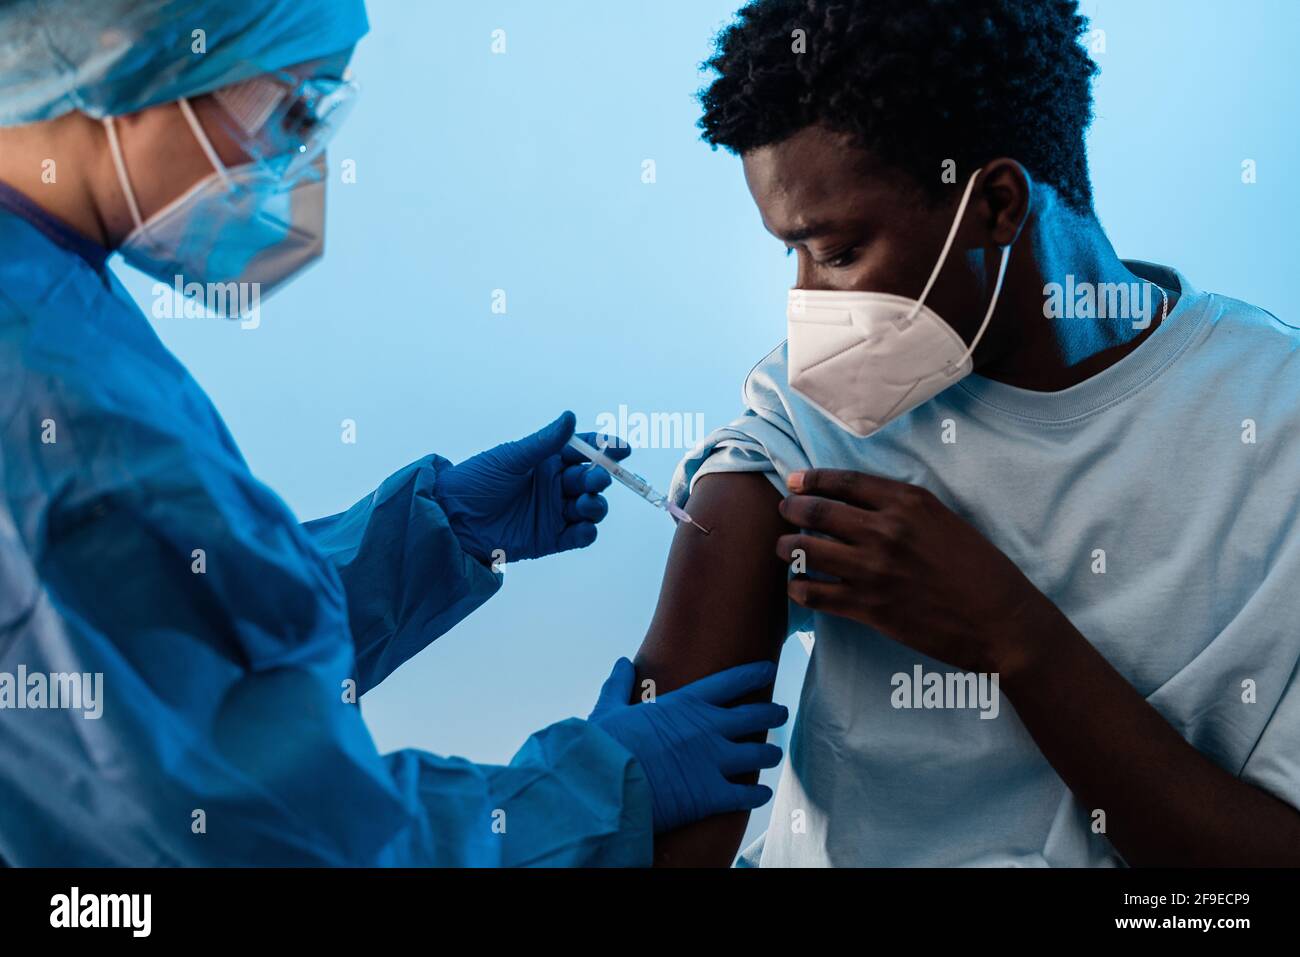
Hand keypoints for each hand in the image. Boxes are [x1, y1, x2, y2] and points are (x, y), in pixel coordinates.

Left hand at [435, 411, 629, 562]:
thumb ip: (544, 442)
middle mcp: (554, 485)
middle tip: (596, 479)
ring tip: (587, 503)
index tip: (622, 449)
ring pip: (590, 508)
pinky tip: (584, 526)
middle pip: (591, 480)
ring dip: (596, 505)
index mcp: (546, 461)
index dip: (605, 449)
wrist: (452, 519)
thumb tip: (571, 417)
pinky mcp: (550, 538)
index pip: (584, 452)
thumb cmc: (475, 481)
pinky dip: (586, 532)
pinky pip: (578, 536)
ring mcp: (554, 512)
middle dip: (600, 478)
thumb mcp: (511, 458)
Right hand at [588, 658, 786, 832]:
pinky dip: (757, 794)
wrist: (605, 786)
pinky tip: (762, 794)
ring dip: (768, 753)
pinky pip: (747, 794)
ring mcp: (714, 761)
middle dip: (771, 713)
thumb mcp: (609, 709)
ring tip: (773, 753)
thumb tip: (620, 664)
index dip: (753, 673)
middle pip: (755, 715)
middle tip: (780, 713)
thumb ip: (618, 686)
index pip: (731, 682)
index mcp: (686, 704)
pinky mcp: (713, 794)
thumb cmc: (605, 747)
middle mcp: (708, 728)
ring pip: (758, 754)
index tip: (768, 668)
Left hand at [776, 469, 1052, 676]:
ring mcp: (874, 570)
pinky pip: (815, 594)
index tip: (795, 481)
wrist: (1001, 621)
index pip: (844, 481)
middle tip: (784, 511)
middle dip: (792, 509)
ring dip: (788, 547)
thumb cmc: (980, 568)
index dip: (812, 480)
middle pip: (817, 512)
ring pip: (807, 551)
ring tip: (785, 548)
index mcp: (908, 502)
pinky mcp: (869, 607)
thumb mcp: (945, 520)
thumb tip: (858, 502)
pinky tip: (798, 586)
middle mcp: (886, 531)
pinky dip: (799, 588)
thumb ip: (902, 507)